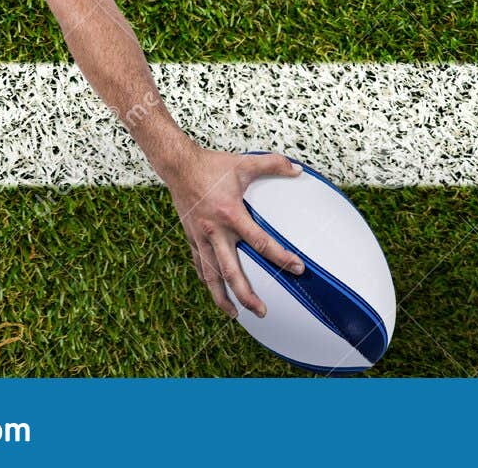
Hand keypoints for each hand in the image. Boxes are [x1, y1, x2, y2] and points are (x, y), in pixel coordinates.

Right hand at [164, 148, 305, 318]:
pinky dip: (208, 281)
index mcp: (231, 214)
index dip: (281, 257)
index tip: (298, 269)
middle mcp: (215, 231)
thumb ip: (274, 164)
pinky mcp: (191, 238)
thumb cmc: (212, 166)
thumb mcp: (245, 162)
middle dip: (247, 294)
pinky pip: (200, 265)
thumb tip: (298, 169)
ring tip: (236, 315)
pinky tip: (216, 291)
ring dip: (222, 297)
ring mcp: (200, 237)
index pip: (260, 242)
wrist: (178, 166)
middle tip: (262, 311)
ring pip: (212, 275)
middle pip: (232, 271)